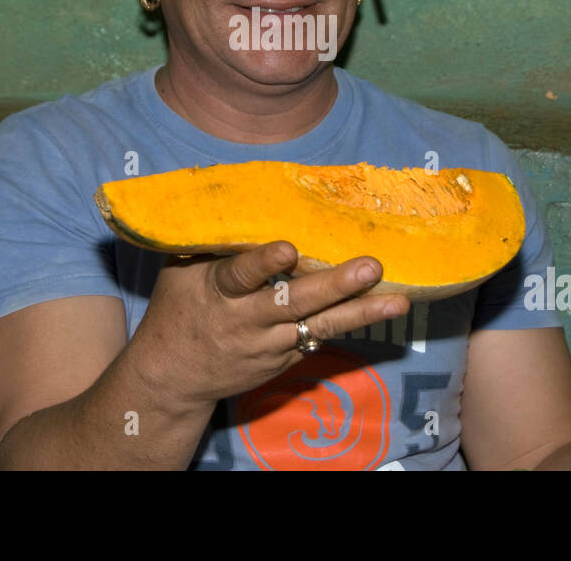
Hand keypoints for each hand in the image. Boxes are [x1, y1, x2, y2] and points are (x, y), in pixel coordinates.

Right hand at [128, 241, 409, 407]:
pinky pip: (320, 338)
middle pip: (295, 303)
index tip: (288, 249)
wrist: (172, 378)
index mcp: (218, 292)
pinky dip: (350, 324)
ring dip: (360, 313)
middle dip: (335, 286)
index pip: (242, 276)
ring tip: (399, 301)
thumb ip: (209, 241)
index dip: (264, 264)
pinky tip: (383, 311)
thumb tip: (231, 191)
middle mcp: (247, 321)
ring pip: (319, 326)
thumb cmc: (176, 309)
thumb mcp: (180, 271)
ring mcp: (269, 345)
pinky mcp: (284, 359)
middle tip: (370, 266)